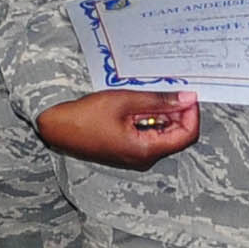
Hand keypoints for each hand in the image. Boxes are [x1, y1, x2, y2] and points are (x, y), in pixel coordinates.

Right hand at [37, 89, 201, 167]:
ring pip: (163, 134)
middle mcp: (144, 158)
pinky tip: (140, 104)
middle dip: (178, 112)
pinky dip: (151, 119)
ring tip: (150, 94)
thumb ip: (159, 100)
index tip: (189, 94)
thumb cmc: (86, 116)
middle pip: (177, 136)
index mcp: (146, 150)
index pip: (187, 135)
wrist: (57, 128)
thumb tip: (188, 98)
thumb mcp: (126, 101)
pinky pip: (149, 135)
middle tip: (170, 89)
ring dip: (164, 113)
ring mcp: (136, 156)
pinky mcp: (128, 151)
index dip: (192, 114)